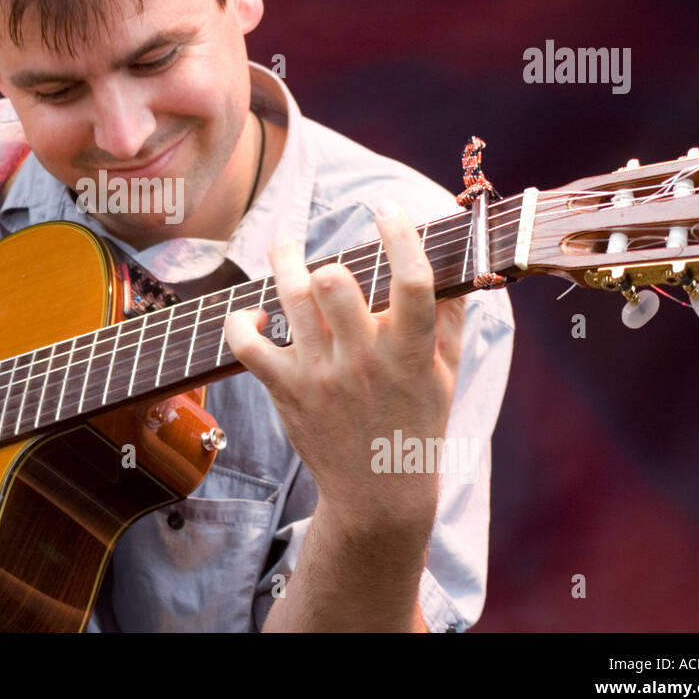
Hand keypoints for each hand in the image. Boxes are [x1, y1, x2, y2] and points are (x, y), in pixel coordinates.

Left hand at [223, 200, 464, 543]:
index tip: (386, 207)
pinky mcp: (285, 389)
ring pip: (290, 298)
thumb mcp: (446, 369)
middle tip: (325, 256)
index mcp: (412, 352)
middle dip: (330, 260)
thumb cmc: (415, 421)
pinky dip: (242, 322)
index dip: (400, 235)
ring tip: (282, 246)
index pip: (413, 282)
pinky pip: (247, 344)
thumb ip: (450, 310)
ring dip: (282, 262)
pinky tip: (256, 315)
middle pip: (336, 282)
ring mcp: (320, 375)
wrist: (378, 492)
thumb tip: (456, 252)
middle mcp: (364, 360)